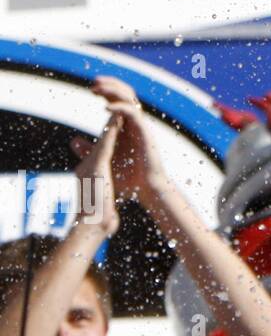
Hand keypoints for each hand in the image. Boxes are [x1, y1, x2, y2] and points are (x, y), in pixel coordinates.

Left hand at [69, 77, 165, 204]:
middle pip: (126, 95)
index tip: (91, 87)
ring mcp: (141, 127)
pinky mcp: (144, 133)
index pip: (119, 101)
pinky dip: (120, 108)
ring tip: (98, 88)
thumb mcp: (103, 160)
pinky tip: (106, 109)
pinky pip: (134, 114)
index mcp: (127, 126)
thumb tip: (74, 141)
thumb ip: (90, 149)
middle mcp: (135, 123)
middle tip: (94, 82)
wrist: (147, 189)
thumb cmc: (129, 178)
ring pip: (130, 99)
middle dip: (111, 85)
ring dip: (114, 91)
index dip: (107, 91)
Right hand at [71, 112, 123, 236]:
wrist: (90, 227)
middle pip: (98, 143)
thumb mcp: (101, 205)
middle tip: (114, 112)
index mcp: (89, 176)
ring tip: (117, 109)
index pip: (98, 153)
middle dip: (107, 128)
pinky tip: (118, 118)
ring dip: (110, 123)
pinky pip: (106, 142)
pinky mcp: (98, 166)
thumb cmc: (97, 221)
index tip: (115, 130)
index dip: (106, 141)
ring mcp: (91, 166)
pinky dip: (112, 129)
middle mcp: (87, 168)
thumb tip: (109, 207)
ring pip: (102, 139)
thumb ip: (103, 200)